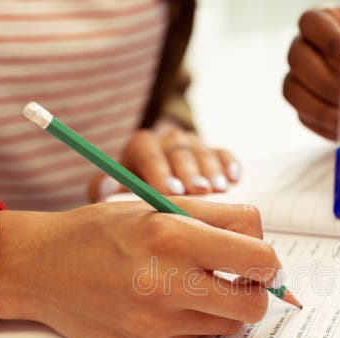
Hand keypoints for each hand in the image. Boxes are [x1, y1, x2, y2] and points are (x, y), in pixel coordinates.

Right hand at [0, 198, 278, 337]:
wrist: (40, 268)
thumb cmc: (101, 231)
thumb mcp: (156, 207)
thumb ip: (216, 219)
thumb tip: (265, 247)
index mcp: (172, 235)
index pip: (259, 255)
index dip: (265, 257)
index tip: (254, 257)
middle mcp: (165, 283)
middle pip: (254, 303)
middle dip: (257, 291)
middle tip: (241, 280)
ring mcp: (156, 322)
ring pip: (230, 325)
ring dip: (224, 306)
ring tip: (194, 286)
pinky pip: (196, 337)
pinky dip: (192, 320)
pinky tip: (162, 304)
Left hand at [90, 125, 240, 200]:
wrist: (157, 184)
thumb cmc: (134, 194)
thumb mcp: (115, 190)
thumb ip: (104, 189)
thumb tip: (105, 185)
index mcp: (141, 146)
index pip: (149, 154)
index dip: (160, 172)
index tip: (171, 192)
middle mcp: (167, 140)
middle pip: (179, 152)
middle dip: (189, 172)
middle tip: (199, 191)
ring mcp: (193, 144)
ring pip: (203, 152)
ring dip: (212, 171)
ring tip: (219, 189)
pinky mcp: (214, 151)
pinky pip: (223, 152)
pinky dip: (230, 164)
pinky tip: (235, 178)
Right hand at [283, 4, 339, 143]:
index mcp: (334, 24)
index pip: (314, 23)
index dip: (330, 44)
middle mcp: (313, 48)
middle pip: (297, 58)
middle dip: (327, 84)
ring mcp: (307, 80)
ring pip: (293, 91)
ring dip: (324, 110)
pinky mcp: (308, 108)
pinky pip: (305, 117)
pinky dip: (328, 127)